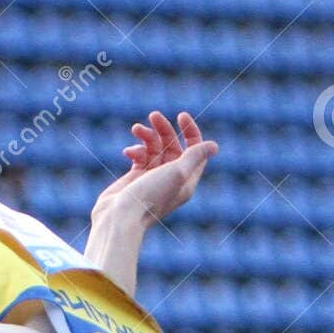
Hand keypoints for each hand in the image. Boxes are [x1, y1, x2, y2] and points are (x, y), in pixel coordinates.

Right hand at [93, 110, 217, 222]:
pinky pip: (139, 156)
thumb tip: (213, 146)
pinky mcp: (136, 178)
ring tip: (136, 129)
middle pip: (172, 145)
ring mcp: (152, 178)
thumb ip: (195, 156)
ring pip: (154, 148)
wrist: (120, 217)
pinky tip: (127, 152)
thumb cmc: (150, 195)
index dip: (190, 131)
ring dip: (146, 136)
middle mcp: (171, 179)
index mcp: (186, 180)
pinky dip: (135, 150)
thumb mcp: (178, 172)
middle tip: (153, 115)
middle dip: (163, 129)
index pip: (194, 149)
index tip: (180, 116)